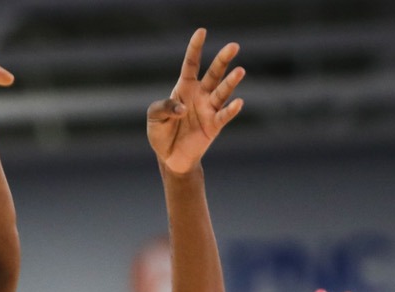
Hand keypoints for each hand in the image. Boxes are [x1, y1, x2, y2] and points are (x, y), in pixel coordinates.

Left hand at [147, 28, 244, 174]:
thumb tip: (182, 108)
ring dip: (230, 82)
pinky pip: (223, 116)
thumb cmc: (161, 134)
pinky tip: (238, 102)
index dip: (195, 48)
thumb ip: (163, 107)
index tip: (202, 31)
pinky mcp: (213, 126)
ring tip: (240, 70)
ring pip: (222, 92)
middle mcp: (200, 95)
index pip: (191, 64)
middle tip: (234, 46)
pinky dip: (231, 110)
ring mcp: (208, 110)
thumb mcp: (154, 117)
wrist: (170, 158)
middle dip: (223, 60)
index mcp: (184, 88)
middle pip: (213, 73)